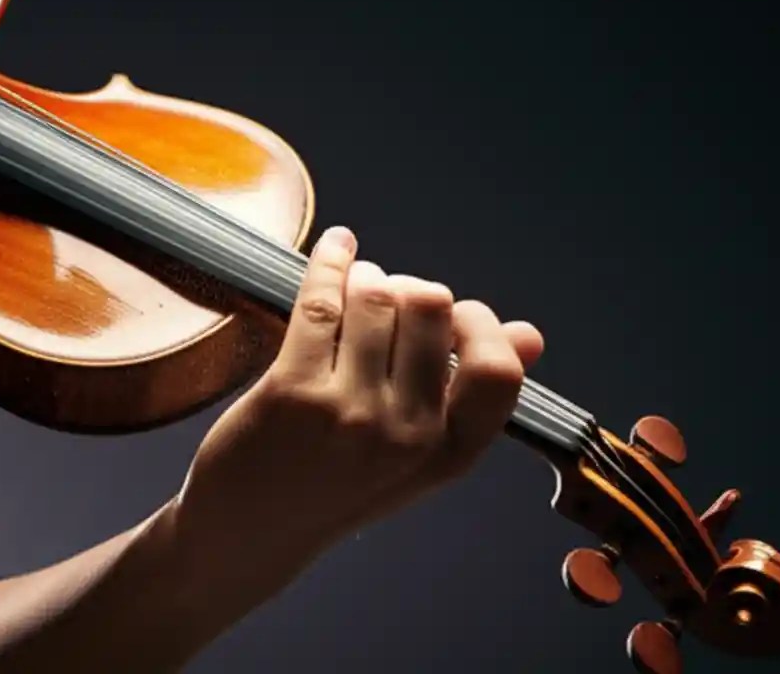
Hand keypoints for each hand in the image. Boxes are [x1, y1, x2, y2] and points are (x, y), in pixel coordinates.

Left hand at [177, 226, 542, 564]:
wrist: (249, 533)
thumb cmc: (335, 485)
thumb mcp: (416, 459)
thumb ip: (470, 398)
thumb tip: (530, 336)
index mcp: (447, 455)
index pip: (498, 370)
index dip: (478, 323)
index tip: (451, 312)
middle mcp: (405, 435)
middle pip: (432, 310)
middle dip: (411, 289)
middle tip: (386, 296)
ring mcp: (348, 412)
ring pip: (376, 297)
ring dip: (366, 277)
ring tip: (354, 285)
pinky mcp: (291, 390)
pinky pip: (321, 300)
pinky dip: (329, 261)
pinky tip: (334, 248)